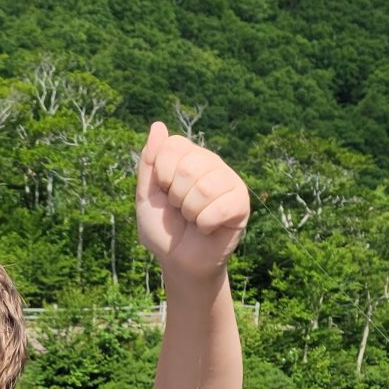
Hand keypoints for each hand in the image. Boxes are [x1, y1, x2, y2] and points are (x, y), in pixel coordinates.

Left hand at [136, 122, 249, 283]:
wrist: (179, 262)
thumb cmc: (164, 229)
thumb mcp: (146, 195)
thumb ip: (149, 162)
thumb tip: (158, 126)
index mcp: (187, 157)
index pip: (173, 146)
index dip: (162, 175)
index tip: (164, 192)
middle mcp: (211, 163)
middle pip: (189, 167)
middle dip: (177, 197)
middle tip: (181, 209)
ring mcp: (228, 181)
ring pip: (204, 188)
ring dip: (191, 212)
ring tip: (194, 218)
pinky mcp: (241, 202)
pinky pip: (222, 206)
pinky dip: (206, 223)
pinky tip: (208, 227)